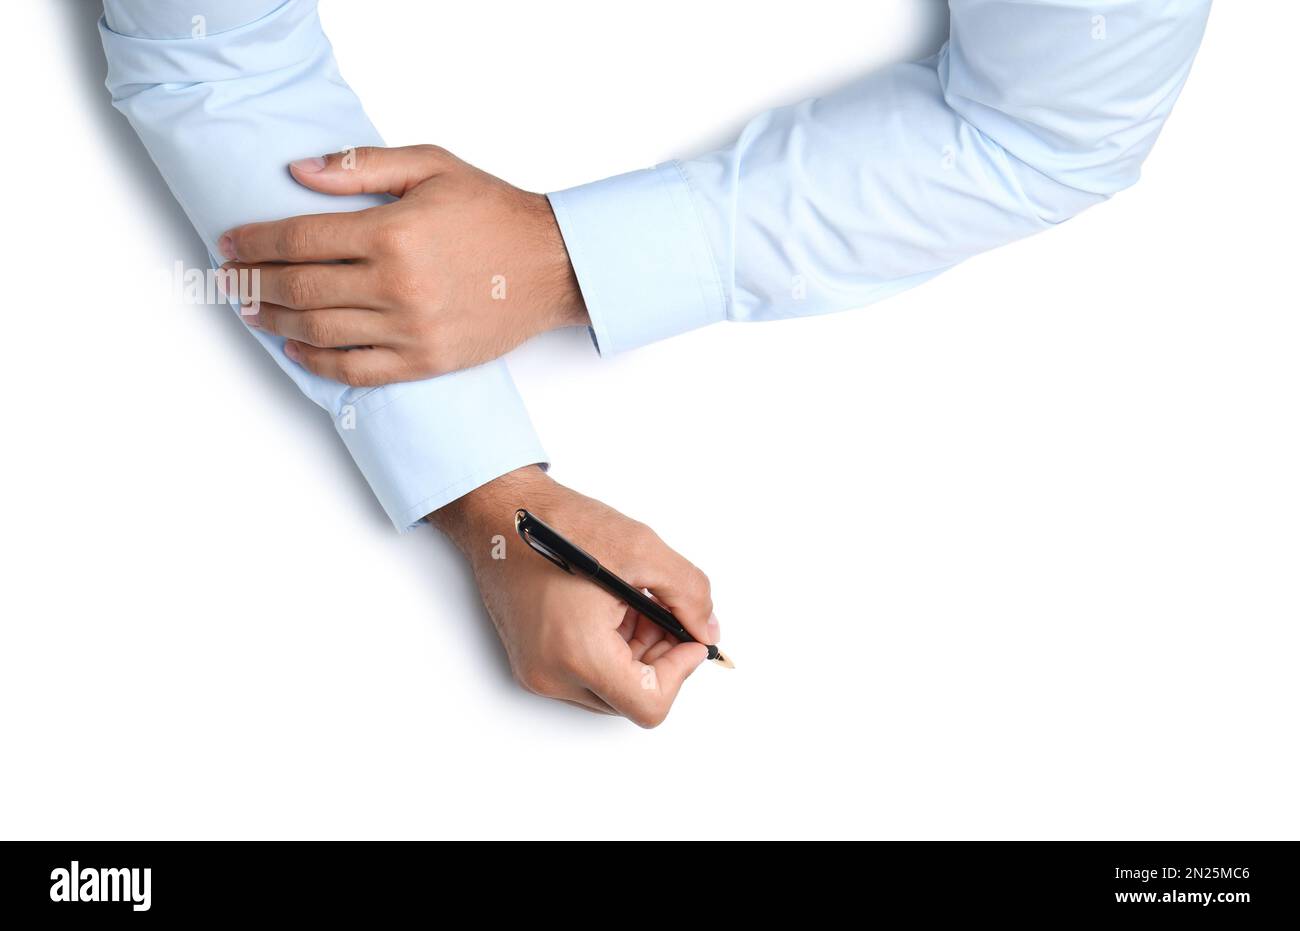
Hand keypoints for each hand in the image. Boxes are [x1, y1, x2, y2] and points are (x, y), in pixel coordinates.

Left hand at [219, 145, 587, 386]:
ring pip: (320, 330)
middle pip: (300, 287)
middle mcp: (397, 285)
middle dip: (254, 282)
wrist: (551, 266)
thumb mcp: (432, 166)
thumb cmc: (494, 213)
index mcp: (393, 232)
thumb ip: (361, 166)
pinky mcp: (425, 361)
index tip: (231, 244)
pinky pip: (356, 370)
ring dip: (275, 321)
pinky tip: (296, 348)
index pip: (300, 239)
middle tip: (230, 279)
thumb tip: (298, 172)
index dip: (255, 242)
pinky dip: (317, 362)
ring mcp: (410, 329)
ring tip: (253, 310)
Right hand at [430, 467, 721, 726]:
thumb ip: (689, 595)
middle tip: (665, 613)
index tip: (690, 637)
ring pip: (610, 689)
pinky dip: (610, 649)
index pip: (649, 705)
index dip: (681, 672)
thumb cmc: (559, 525)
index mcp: (578, 654)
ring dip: (636, 653)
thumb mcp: (642, 549)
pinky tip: (613, 608)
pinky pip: (585, 675)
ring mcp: (537, 672)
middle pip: (630, 699)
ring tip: (636, 603)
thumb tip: (706, 631)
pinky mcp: (531, 662)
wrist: (500, 513)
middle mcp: (552, 674)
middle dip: (660, 658)